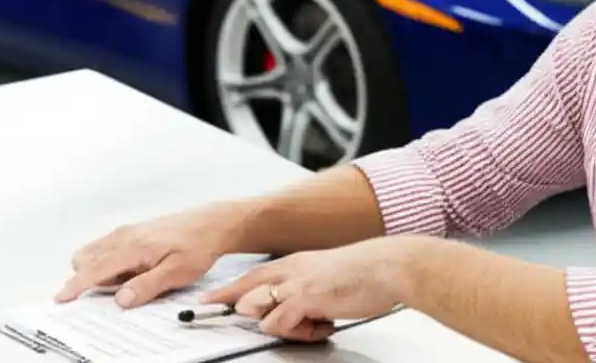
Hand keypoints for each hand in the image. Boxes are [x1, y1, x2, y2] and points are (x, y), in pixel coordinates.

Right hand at [54, 203, 244, 307]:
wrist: (212, 223)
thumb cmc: (198, 244)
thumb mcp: (177, 272)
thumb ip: (147, 286)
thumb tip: (121, 299)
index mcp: (132, 246)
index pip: (95, 269)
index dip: (76, 285)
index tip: (62, 297)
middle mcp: (125, 236)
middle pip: (86, 259)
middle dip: (90, 279)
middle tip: (122, 289)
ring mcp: (128, 232)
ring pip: (96, 253)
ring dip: (103, 271)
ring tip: (135, 279)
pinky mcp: (133, 232)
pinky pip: (109, 249)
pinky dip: (113, 263)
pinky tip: (138, 269)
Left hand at [200, 237, 415, 342]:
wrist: (389, 267)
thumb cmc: (364, 275)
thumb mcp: (326, 281)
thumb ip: (304, 296)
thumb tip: (295, 314)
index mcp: (294, 264)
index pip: (250, 277)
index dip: (227, 291)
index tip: (206, 300)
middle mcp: (289, 270)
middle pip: (246, 291)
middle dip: (242, 308)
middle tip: (257, 317)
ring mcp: (295, 282)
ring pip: (259, 309)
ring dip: (282, 325)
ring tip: (315, 323)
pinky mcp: (305, 296)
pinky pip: (278, 321)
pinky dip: (296, 331)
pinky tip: (324, 323)